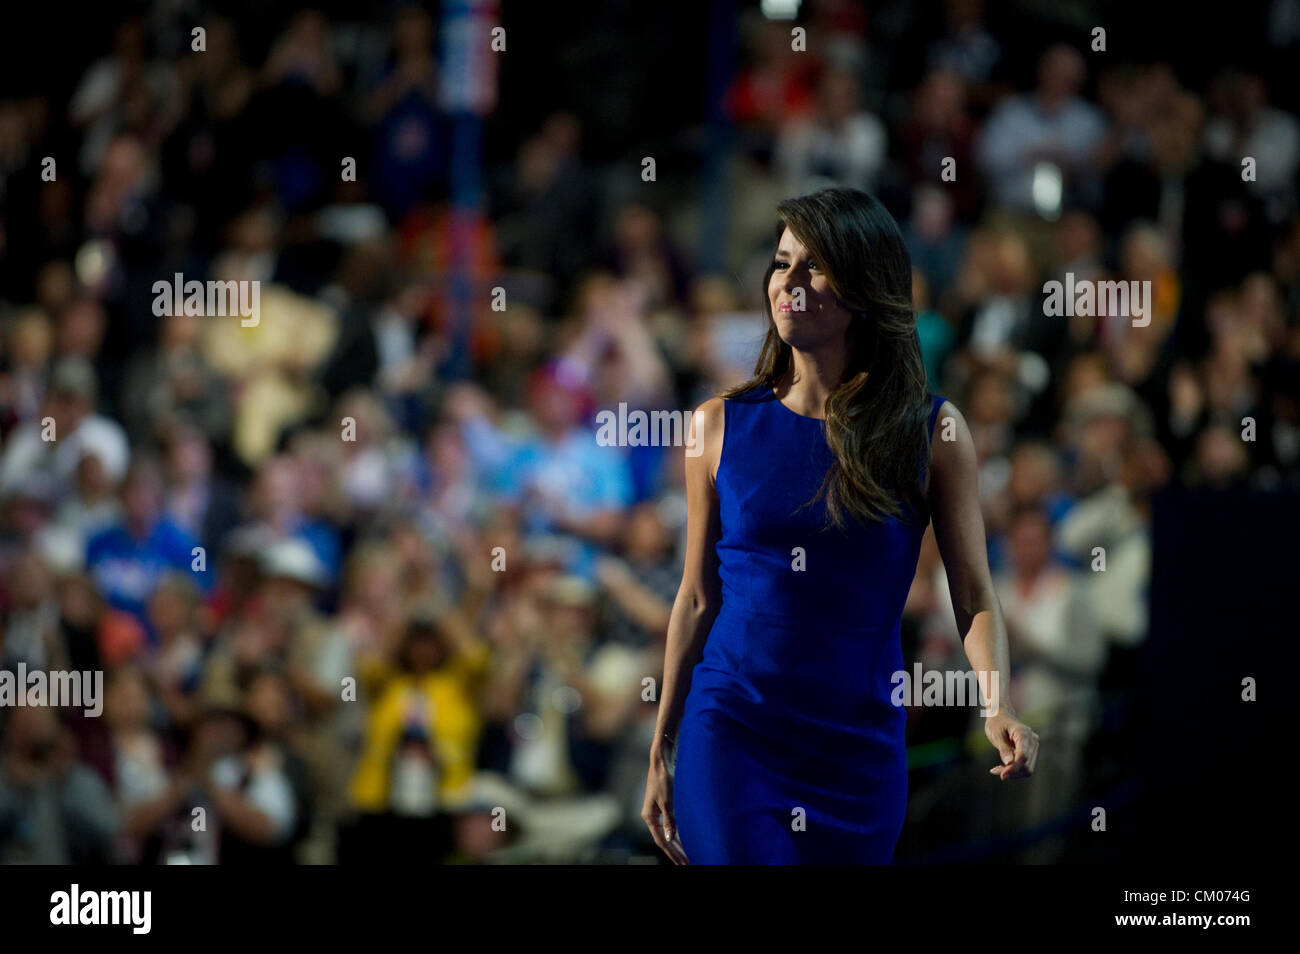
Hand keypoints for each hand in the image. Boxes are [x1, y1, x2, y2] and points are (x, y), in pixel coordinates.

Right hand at [642, 745, 688, 864]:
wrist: (661, 762)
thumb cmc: (663, 780)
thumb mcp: (667, 801)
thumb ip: (669, 821)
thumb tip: (670, 839)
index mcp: (649, 817)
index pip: (660, 841)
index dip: (672, 854)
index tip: (682, 863)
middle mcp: (651, 816)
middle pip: (663, 840)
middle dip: (675, 853)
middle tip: (686, 864)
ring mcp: (657, 812)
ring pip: (667, 834)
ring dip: (676, 846)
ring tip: (685, 857)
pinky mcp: (663, 807)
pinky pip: (669, 826)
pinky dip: (676, 835)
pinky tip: (683, 841)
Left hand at [985, 711, 1038, 779]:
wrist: (1000, 717)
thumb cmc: (996, 724)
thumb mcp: (996, 735)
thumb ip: (1003, 749)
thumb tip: (1009, 763)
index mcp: (1024, 733)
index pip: (1023, 756)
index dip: (1014, 768)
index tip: (1002, 776)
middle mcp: (1032, 740)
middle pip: (1027, 765)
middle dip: (1012, 771)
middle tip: (995, 771)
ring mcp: (1034, 746)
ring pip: (1028, 768)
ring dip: (1013, 772)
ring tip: (997, 769)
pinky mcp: (1031, 751)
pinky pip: (1026, 765)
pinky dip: (1015, 769)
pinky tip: (1002, 767)